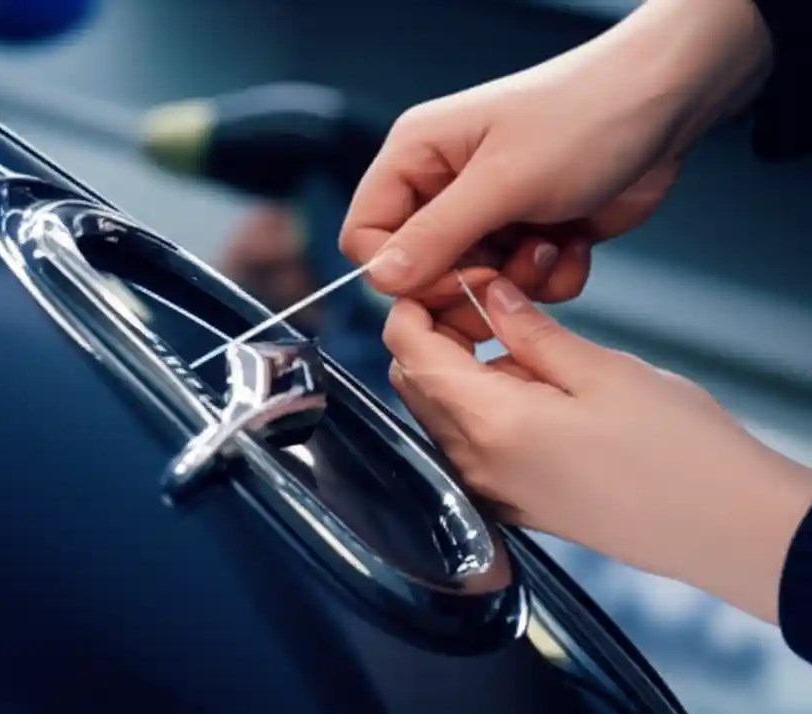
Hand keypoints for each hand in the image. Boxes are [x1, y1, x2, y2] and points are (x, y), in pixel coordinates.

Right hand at [341, 0, 772, 301]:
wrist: (668, 103)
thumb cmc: (587, 114)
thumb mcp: (504, 181)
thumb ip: (436, 235)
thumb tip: (380, 277)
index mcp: (417, 155)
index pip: (367, 235)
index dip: (401, 270)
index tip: (449, 278)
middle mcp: (445, 185)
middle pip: (419, 270)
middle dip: (467, 282)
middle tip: (505, 274)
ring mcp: (488, 212)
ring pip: (472, 285)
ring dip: (516, 282)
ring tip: (549, 244)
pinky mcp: (528, 234)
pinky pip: (518, 287)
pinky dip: (548, 280)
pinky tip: (572, 245)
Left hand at [383, 278, 811, 623]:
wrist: (726, 531)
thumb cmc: (681, 456)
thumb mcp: (604, 371)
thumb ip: (532, 332)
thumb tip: (491, 297)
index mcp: (489, 424)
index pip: (408, 352)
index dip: (414, 306)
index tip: (447, 280)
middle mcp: (474, 464)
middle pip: (414, 382)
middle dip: (434, 334)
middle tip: (491, 304)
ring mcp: (490, 490)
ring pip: (439, 412)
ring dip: (460, 370)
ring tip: (527, 345)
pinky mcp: (512, 504)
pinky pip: (469, 444)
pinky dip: (480, 406)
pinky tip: (534, 389)